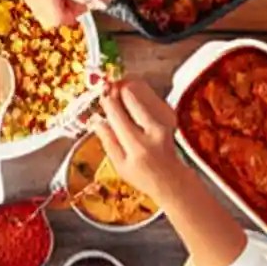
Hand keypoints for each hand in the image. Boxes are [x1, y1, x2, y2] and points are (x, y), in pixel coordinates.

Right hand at [92, 79, 187, 203]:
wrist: (171, 179)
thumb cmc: (142, 176)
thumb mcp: (120, 165)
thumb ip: (108, 142)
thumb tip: (95, 120)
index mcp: (136, 146)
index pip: (118, 116)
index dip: (108, 103)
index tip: (101, 95)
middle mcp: (152, 132)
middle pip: (133, 101)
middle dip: (119, 90)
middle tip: (110, 86)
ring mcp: (164, 124)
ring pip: (144, 97)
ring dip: (131, 88)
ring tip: (120, 86)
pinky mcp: (170, 121)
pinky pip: (154, 101)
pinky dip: (142, 94)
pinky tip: (133, 94)